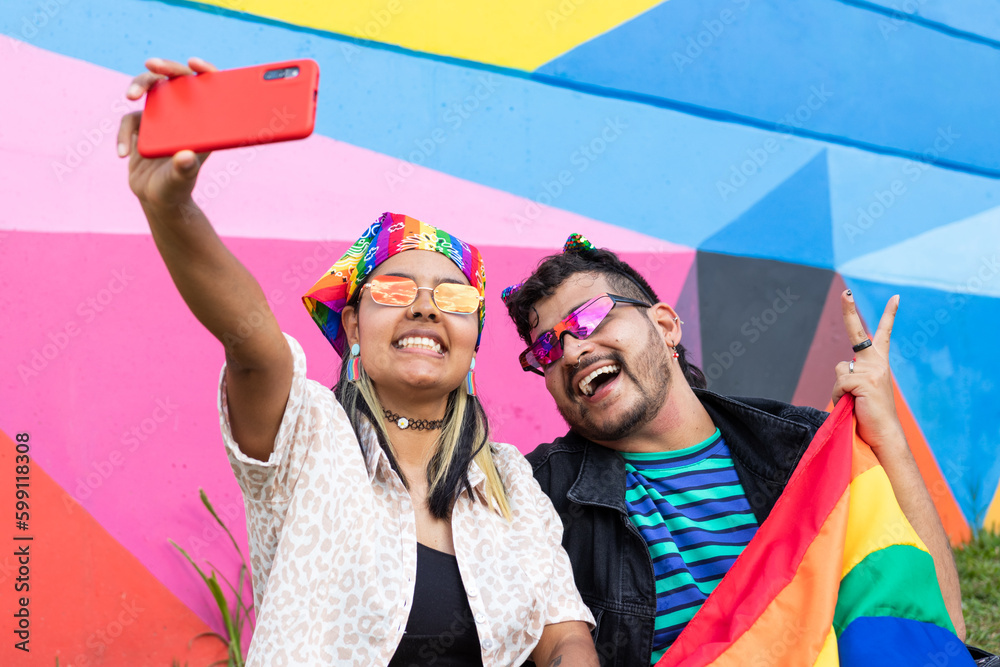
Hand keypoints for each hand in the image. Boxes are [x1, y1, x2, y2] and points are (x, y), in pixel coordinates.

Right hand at [116, 57, 216, 209]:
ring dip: (138, 86)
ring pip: (150, 89)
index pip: (208, 90)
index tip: (194, 64)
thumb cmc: (176, 190)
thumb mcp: (180, 181)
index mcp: (203, 124)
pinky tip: (123, 155)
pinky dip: (123, 135)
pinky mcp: (142, 126)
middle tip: (151, 64)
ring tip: (129, 95)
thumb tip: (185, 157)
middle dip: (164, 69)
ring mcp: (163, 119)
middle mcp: (184, 117)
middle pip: (175, 81)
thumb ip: (183, 170)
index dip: (205, 72)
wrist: (158, 201)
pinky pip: (129, 119)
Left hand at [832, 290, 906, 455]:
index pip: (884, 335)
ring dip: (839, 388)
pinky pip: (838, 384)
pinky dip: (839, 396)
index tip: (896, 297)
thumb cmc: (869, 414)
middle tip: (846, 292)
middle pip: (858, 333)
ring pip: (839, 369)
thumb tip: (842, 368)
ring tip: (854, 402)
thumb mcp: (861, 389)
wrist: (883, 434)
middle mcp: (877, 362)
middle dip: (849, 311)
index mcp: (879, 363)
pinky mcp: (863, 380)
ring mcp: (872, 370)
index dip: (889, 315)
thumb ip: (853, 374)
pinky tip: (853, 405)